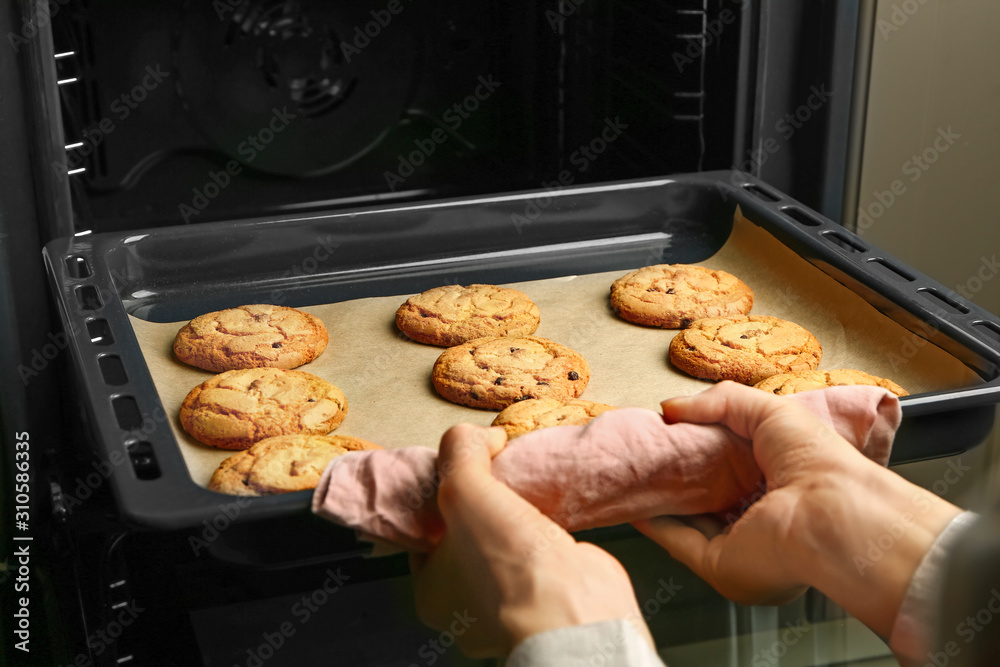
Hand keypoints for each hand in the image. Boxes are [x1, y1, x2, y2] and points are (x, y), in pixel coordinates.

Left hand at [410, 424, 651, 656]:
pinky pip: (540, 555)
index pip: (424, 533)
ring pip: (505, 546)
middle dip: (482, 505)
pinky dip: (545, 531)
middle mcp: (467, 605)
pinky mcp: (549, 596)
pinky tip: (551, 509)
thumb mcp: (464, 489)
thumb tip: (476, 436)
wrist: (573, 608)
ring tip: (524, 489)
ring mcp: (511, 604)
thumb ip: (460, 452)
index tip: (457, 471)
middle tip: (494, 477)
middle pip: (466, 536)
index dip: (439, 496)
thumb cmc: (508, 566)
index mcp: (432, 591)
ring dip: (517, 518)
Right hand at [633, 381, 961, 636]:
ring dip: (664, 501)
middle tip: (650, 455)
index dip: (703, 452)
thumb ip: (720, 402)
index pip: (735, 471)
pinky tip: (639, 506)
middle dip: (680, 478)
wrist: (830, 512)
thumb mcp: (769, 411)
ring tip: (637, 475)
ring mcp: (741, 544)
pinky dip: (658, 526)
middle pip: (710, 498)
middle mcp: (762, 519)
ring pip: (691, 523)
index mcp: (781, 486)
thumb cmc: (818, 461)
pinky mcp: (721, 565)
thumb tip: (670, 408)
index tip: (672, 436)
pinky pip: (680, 544)